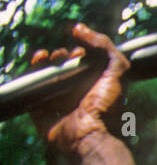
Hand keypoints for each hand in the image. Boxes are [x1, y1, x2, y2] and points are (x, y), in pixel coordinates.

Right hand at [29, 23, 128, 154]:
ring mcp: (57, 99)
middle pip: (63, 65)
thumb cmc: (107, 106)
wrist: (90, 135)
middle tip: (65, 57)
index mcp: (94, 84)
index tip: (81, 52)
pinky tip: (39, 62)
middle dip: (61, 54)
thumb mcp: (117, 70)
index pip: (83, 62)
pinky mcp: (41, 107)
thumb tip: (79, 28)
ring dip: (46, 59)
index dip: (80, 51)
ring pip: (46, 72)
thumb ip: (105, 45)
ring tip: (50, 58)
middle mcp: (75, 91)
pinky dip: (33, 70)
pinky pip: (32, 85)